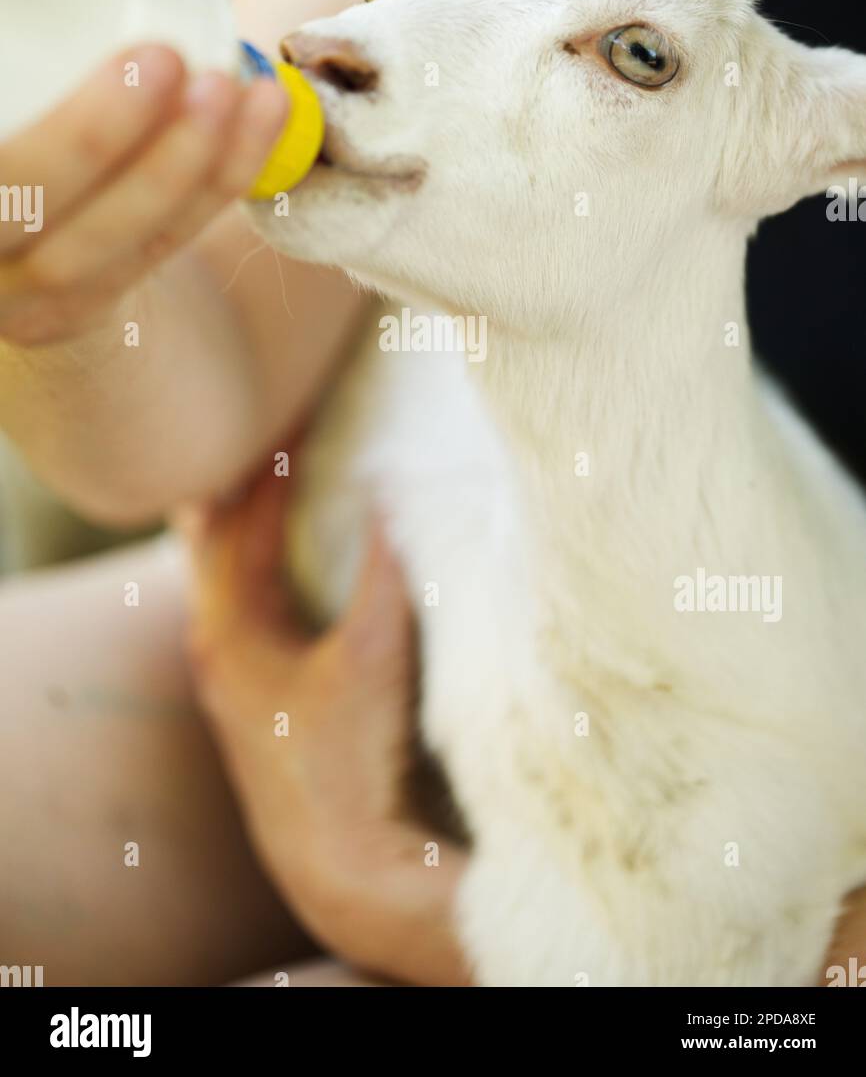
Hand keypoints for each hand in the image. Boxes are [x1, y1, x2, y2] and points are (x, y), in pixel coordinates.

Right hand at [0, 0, 286, 346]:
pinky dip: (211, 191)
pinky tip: (259, 125)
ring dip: (189, 173)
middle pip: (33, 215)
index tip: (155, 58)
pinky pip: (153, 254)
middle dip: (116, 149)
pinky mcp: (75, 310)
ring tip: (254, 93)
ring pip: (106, 252)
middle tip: (193, 69)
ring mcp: (14, 297)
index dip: (72, 133)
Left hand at [180, 459, 471, 986]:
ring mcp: (229, 678)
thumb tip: (395, 491)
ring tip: (264, 479)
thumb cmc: (353, 757)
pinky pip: (238, 607)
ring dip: (243, 528)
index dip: (271, 463)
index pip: (241, 520)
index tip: (302, 415)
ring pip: (222, 578)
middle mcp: (216, 649)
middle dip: (242, 486)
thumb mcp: (376, 651)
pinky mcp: (253, 701)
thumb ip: (385, 568)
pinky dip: (253, 568)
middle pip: (214, 543)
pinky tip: (275, 565)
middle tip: (272, 432)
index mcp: (231, 629)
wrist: (343, 861)